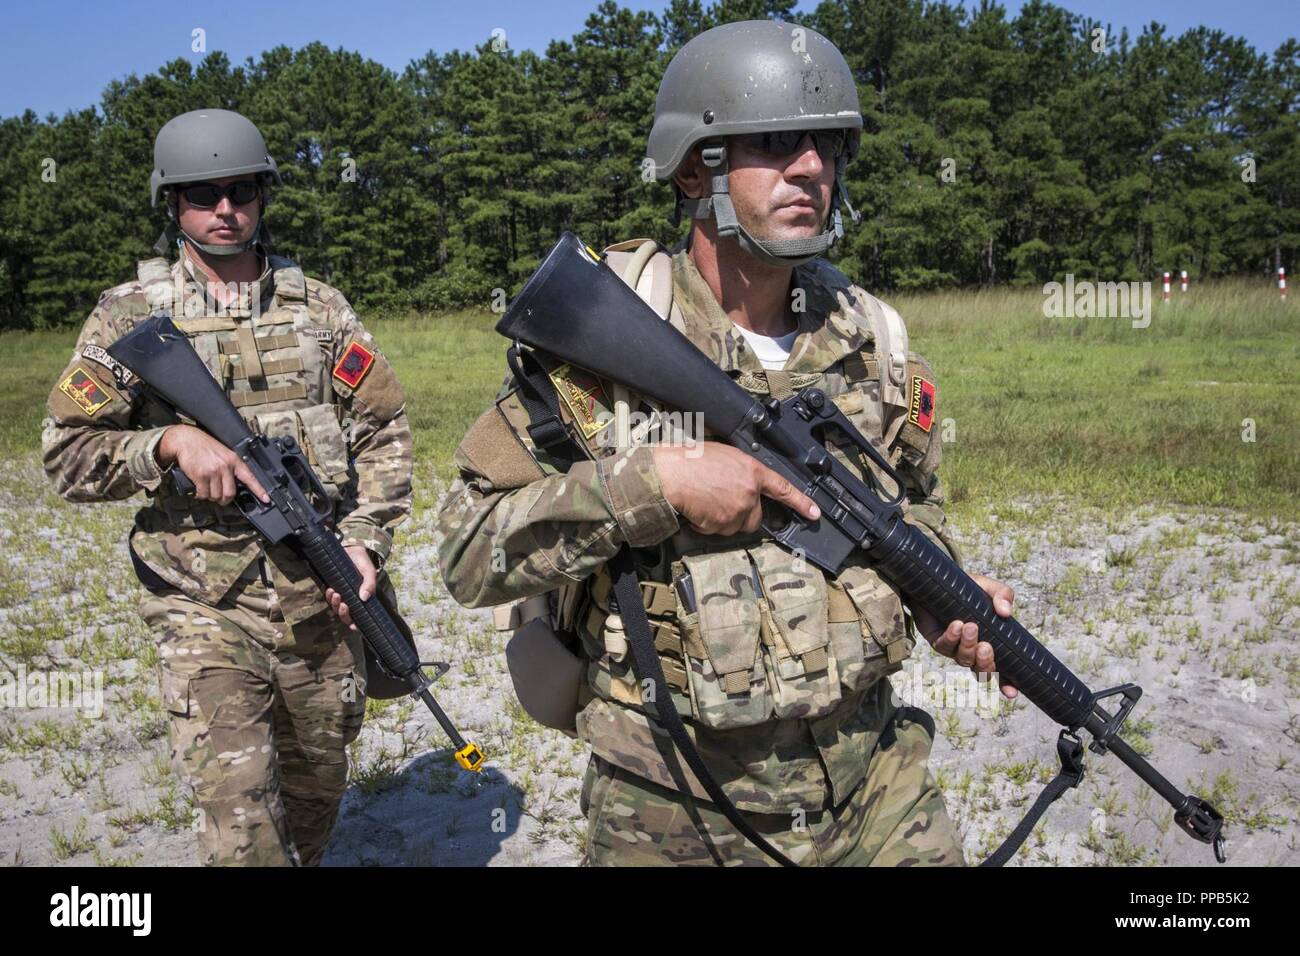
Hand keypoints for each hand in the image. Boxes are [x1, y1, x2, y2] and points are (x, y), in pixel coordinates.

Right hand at [157, 424, 268, 505]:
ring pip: (216, 496)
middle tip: (220, 499)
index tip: (266, 499)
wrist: (186, 440)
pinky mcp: (200, 476)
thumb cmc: (204, 447)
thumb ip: (230, 467)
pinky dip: (201, 495)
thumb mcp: (223, 453)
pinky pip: (204, 494)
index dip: (259, 490)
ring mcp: (213, 472)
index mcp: (234, 460)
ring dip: (211, 497)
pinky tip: (199, 489)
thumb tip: (234, 485)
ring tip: (207, 489)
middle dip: (224, 500)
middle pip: (230, 494)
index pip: (250, 478)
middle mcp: (225, 466)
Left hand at [324, 545, 376, 630]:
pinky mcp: (332, 587)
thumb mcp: (369, 572)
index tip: (353, 626)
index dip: (355, 624)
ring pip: (335, 607)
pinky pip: (329, 597)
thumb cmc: (362, 562)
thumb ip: (369, 584)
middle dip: (343, 613)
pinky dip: (329, 596)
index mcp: (362, 599)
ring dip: (335, 604)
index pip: (358, 617)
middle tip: (344, 604)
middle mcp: (351, 599)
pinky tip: (331, 589)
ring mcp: (341, 594)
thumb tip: (364, 598)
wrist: (350, 549)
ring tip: (336, 593)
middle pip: (345, 615)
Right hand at [651, 442, 819, 535]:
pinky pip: (716, 531)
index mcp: (752, 470)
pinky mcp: (723, 523)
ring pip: (734, 526)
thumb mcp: (724, 455)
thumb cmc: (690, 460)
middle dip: (740, 516)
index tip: (814, 513)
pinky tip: (696, 509)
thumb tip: (741, 483)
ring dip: (721, 521)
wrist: (671, 473)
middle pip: (755, 517)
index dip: (800, 502)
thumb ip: (740, 471)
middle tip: (719, 503)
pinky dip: (706, 525)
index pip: (783, 488)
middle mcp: (750, 491)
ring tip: (703, 501)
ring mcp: (738, 509)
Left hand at [913, 573, 1018, 698]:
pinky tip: (956, 625)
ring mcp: (954, 647)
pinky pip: (944, 646)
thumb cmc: (967, 589)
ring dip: (968, 646)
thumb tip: (1006, 612)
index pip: (1002, 669)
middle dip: (986, 663)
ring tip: (970, 626)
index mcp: (991, 641)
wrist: (937, 580)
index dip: (1007, 683)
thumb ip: (1003, 595)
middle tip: (986, 647)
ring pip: (963, 659)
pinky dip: (951, 637)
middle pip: (982, 670)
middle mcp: (973, 649)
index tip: (1012, 693)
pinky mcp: (936, 640)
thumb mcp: (989, 588)